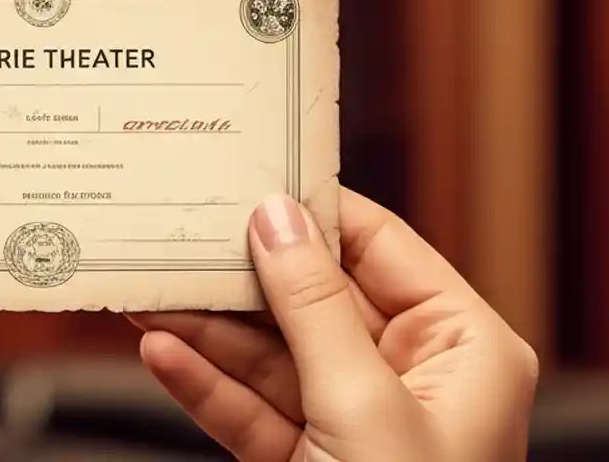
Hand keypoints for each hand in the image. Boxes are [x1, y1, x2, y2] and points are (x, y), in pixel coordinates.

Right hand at [131, 188, 538, 460]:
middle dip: (240, 275)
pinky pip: (249, 408)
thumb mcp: (364, 405)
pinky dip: (204, 384)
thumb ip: (315, 308)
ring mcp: (353, 420)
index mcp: (461, 348)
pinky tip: (161, 354)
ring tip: (148, 292)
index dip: (312, 210)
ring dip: (207, 327)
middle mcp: (409, 377)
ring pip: (269, 354)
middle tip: (178, 235)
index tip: (249, 175)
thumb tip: (278, 219)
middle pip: (311, 298)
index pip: (378, 247)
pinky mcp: (307, 460)